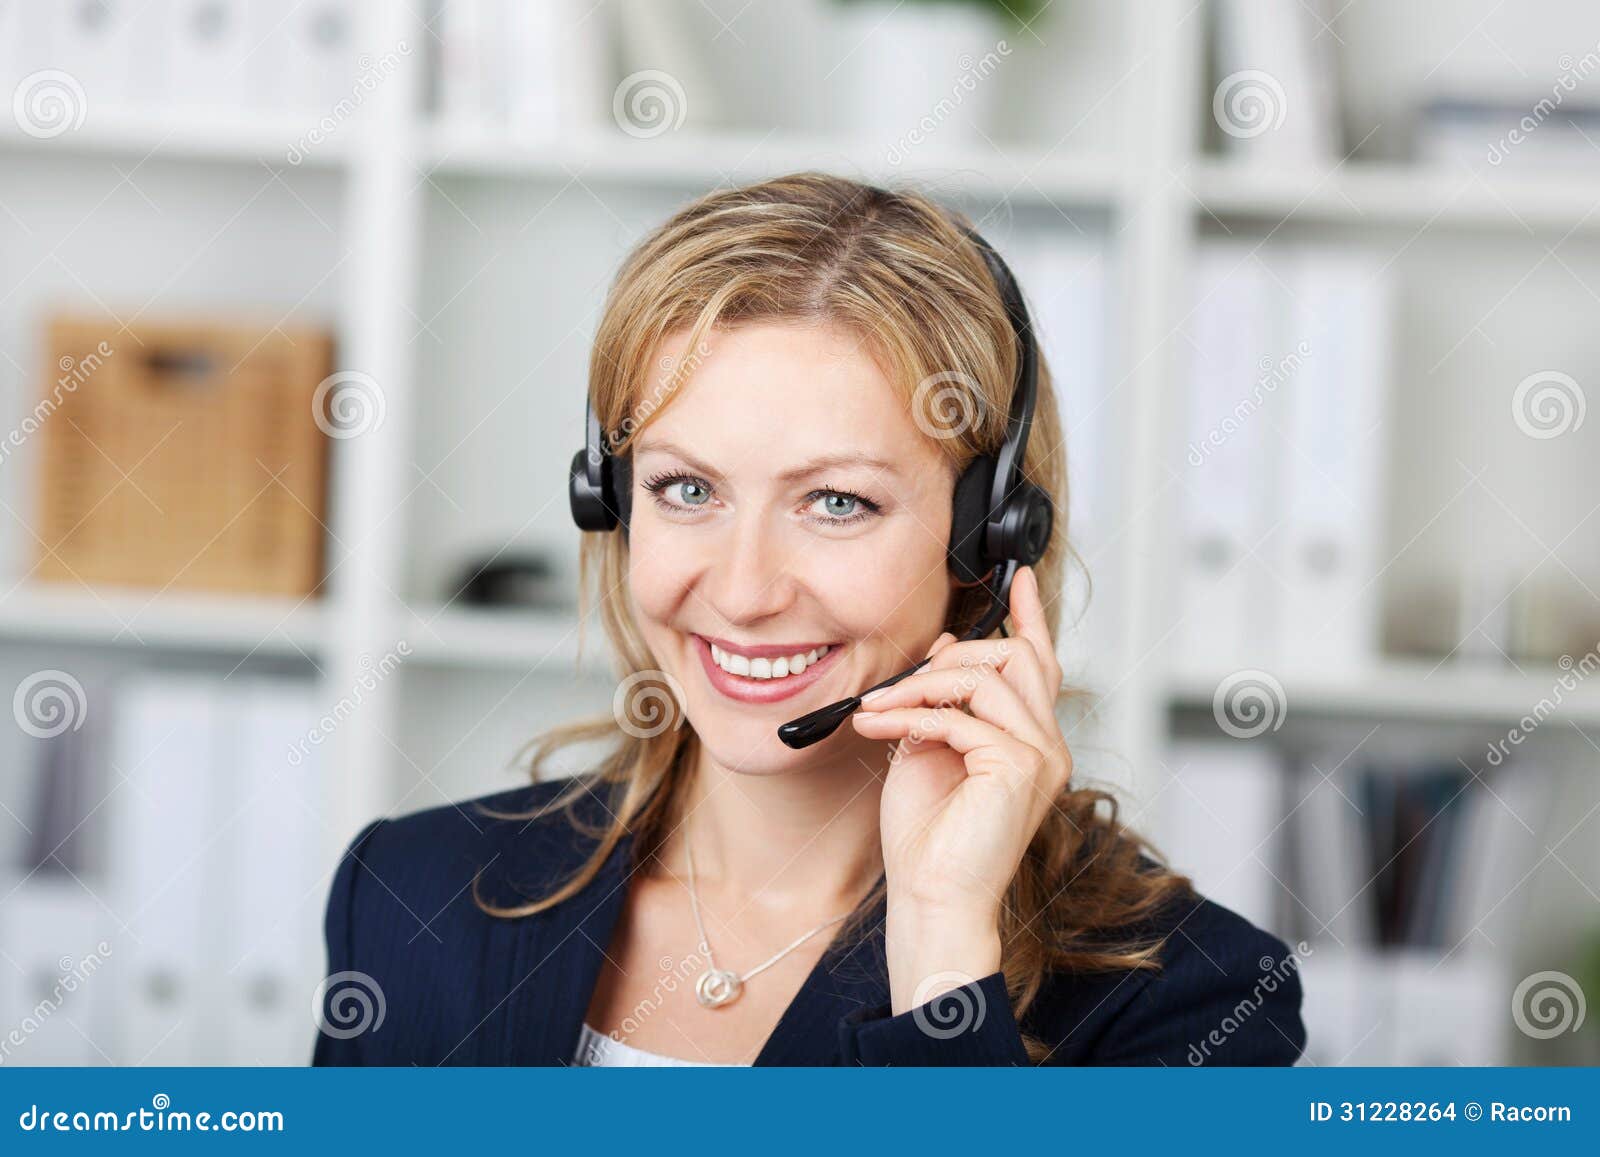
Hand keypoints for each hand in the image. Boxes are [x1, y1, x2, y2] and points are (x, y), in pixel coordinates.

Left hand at [851, 565, 1071, 1011]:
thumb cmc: (928, 836)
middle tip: (896, 688)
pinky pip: (961, 715)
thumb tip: (946, 646)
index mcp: (1029, 740)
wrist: (931, 896)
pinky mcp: (1020, 767)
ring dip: (920, 685)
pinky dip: (912, 717)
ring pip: (986, 676)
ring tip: (878, 711)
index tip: (1021, 578)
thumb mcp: (928, 748)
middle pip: (1016, 656)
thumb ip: (943, 700)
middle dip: (949, 656)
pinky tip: (880, 730)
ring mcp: (1040, 756)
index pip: (1041, 662)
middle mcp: (1047, 745)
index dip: (1030, 616)